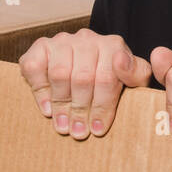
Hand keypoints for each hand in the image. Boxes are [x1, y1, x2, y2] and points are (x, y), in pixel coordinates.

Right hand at [18, 29, 152, 139]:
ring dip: (61, 104)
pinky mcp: (41, 46)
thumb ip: (137, 73)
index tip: (98, 128)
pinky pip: (34, 67)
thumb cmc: (113, 77)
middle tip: (79, 132)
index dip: (102, 106)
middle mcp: (87, 39)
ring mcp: (62, 41)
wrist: (90, 65)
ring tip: (64, 125)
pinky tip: (48, 108)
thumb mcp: (133, 78)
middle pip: (82, 78)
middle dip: (81, 110)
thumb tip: (120, 62)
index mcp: (112, 45)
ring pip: (59, 74)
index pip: (106, 78)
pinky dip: (40, 90)